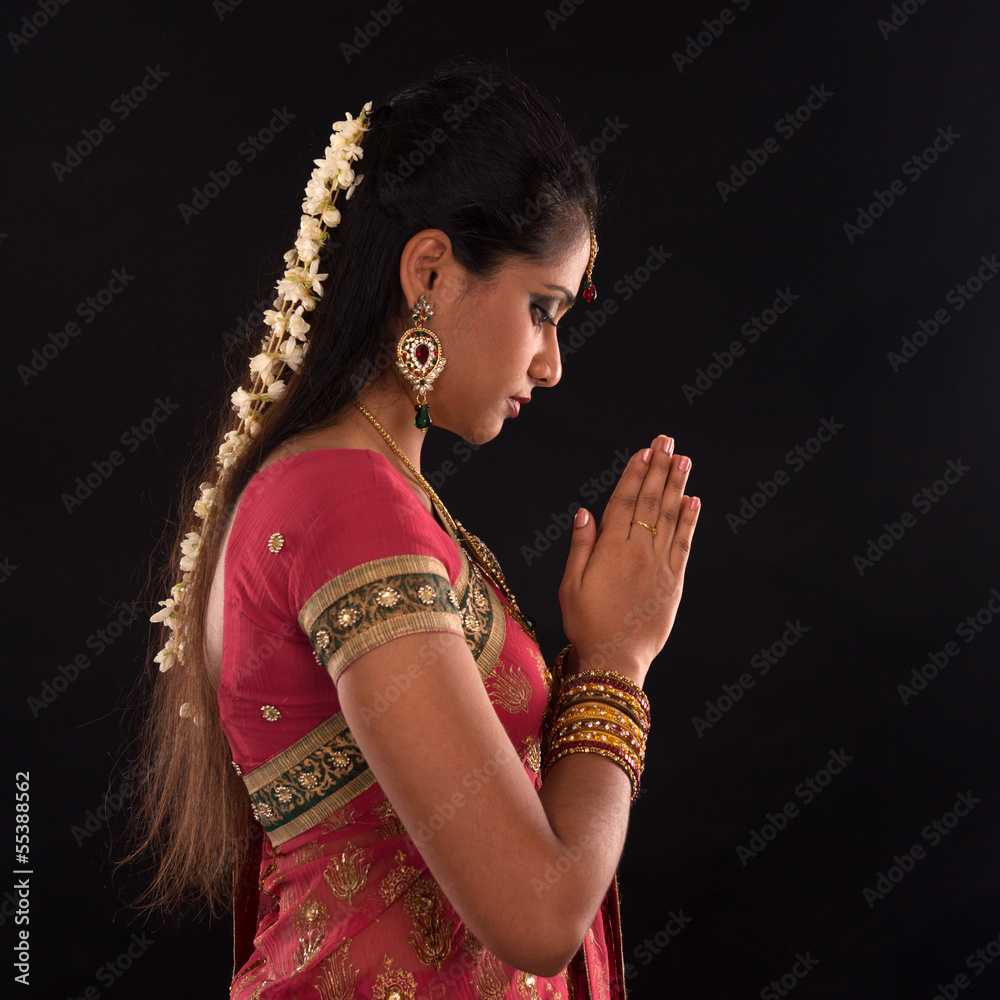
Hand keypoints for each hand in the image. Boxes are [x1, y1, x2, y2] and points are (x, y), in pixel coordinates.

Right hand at [557, 435, 699, 685]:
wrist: (617, 657)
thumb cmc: (586, 622)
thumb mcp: (570, 584)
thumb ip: (581, 545)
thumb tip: (586, 512)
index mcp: (610, 549)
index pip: (625, 501)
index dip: (635, 473)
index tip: (644, 451)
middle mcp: (638, 551)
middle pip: (650, 501)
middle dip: (659, 469)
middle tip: (668, 442)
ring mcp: (659, 565)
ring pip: (670, 516)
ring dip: (677, 486)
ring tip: (683, 461)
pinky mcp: (673, 581)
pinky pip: (683, 543)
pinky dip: (689, 520)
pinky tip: (692, 501)